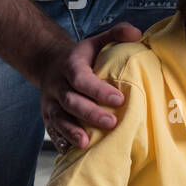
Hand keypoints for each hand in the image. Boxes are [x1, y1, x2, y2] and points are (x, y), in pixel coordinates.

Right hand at [38, 22, 142, 150]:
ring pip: (59, 118)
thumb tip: (137, 34)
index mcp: (70, 67)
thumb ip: (116, 34)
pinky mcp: (49, 117)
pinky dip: (62, 141)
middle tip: (112, 122)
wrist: (50, 64)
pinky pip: (53, 131)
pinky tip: (74, 152)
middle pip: (71, 101)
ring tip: (88, 142)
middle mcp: (57, 86)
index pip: (82, 79)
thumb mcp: (97, 41)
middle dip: (90, 113)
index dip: (98, 90)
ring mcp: (51, 103)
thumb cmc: (82, 57)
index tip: (119, 98)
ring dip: (72, 131)